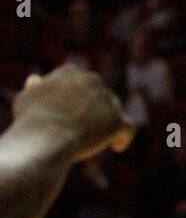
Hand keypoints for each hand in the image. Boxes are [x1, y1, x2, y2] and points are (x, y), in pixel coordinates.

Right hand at [13, 65, 134, 162]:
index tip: (68, 113)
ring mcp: (106, 98)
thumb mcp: (26, 100)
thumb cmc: (31, 121)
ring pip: (112, 111)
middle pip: (97, 95)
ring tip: (93, 141)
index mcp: (70, 72)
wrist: (44, 138)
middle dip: (92, 109)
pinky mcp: (116, 119)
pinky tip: (118, 146)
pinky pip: (127, 128)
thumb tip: (35, 79)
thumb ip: (34, 89)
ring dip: (106, 124)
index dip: (74, 98)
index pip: (77, 82)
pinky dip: (123, 137)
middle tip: (80, 130)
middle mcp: (91, 79)